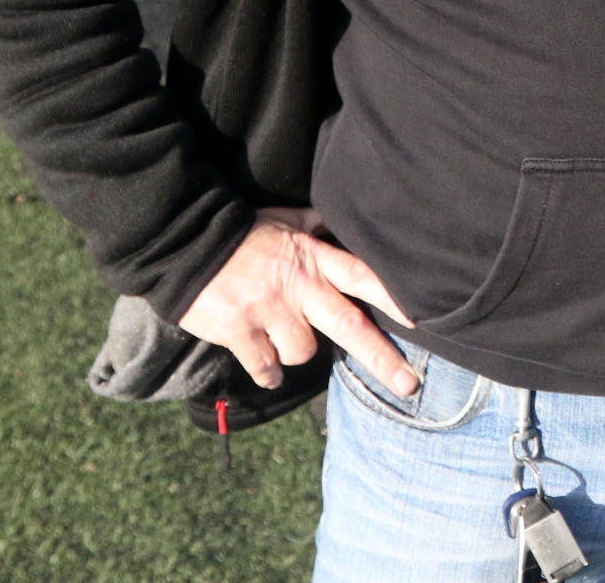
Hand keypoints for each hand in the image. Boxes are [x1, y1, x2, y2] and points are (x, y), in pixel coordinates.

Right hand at [178, 206, 418, 394]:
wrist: (185, 244)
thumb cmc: (242, 232)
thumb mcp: (285, 220)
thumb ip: (316, 226)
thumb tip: (339, 222)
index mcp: (313, 259)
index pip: (362, 276)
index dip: (391, 297)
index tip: (419, 322)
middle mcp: (298, 287)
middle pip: (349, 324)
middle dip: (382, 357)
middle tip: (409, 384)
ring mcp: (269, 311)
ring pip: (304, 352)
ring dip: (298, 352)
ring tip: (282, 338)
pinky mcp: (239, 331)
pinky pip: (265, 367)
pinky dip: (269, 373)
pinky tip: (268, 369)